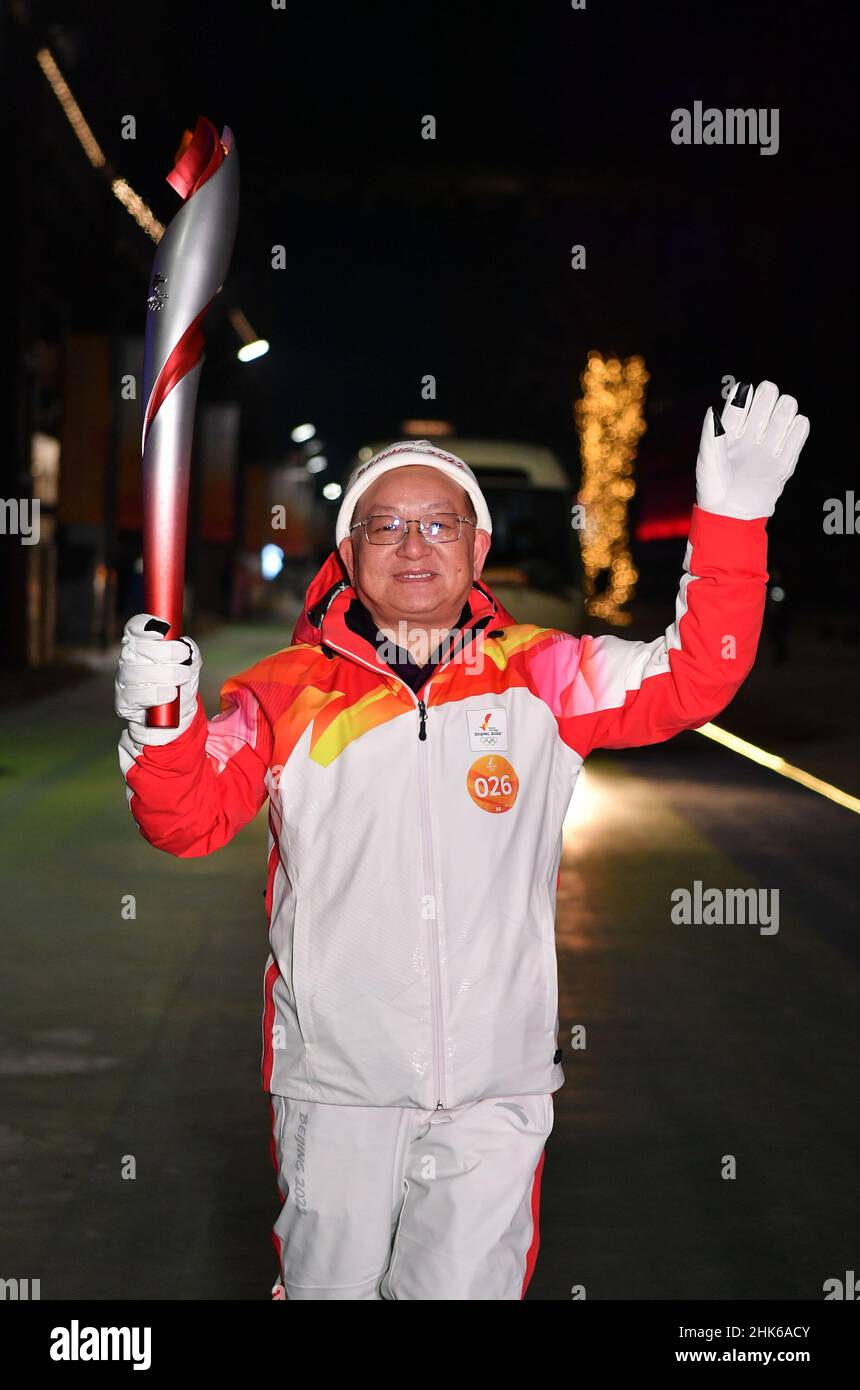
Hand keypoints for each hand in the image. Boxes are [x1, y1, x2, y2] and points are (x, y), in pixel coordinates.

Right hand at [115, 614, 201, 745]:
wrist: (175, 718)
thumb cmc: (180, 686)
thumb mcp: (190, 666)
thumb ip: (190, 652)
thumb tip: (186, 644)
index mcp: (142, 644)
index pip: (135, 627)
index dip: (146, 625)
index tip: (164, 629)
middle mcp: (129, 659)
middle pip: (138, 647)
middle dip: (166, 651)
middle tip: (183, 658)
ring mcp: (124, 680)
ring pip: (137, 671)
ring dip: (165, 675)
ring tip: (181, 678)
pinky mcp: (123, 702)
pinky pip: (137, 694)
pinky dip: (158, 694)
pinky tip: (169, 694)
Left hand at [695, 379, 809, 519]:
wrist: (730, 517)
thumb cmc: (713, 490)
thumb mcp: (707, 461)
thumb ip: (711, 436)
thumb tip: (713, 411)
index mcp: (728, 437)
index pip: (738, 409)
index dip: (743, 397)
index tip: (745, 388)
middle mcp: (748, 442)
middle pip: (763, 411)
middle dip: (767, 399)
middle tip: (770, 391)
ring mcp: (766, 452)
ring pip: (780, 423)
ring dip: (784, 412)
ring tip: (785, 405)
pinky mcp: (781, 466)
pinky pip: (794, 443)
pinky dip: (797, 431)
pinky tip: (797, 422)